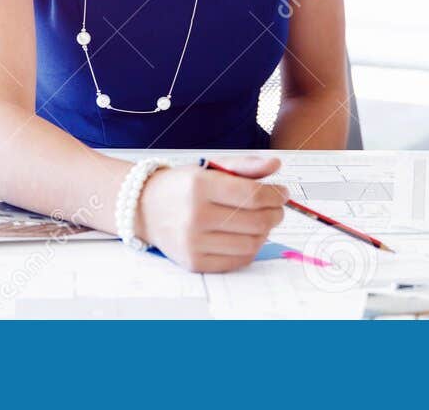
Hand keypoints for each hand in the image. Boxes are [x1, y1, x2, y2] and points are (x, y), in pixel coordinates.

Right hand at [135, 154, 288, 272]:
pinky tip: (248, 236)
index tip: (282, 193)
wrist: (145, 209)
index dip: (274, 195)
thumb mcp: (210, 167)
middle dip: (275, 214)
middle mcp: (194, 216)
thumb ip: (244, 165)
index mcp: (199, 186)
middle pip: (255, 221)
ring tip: (262, 221)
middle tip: (278, 209)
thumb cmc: (182, 186)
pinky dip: (250, 248)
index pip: (252, 195)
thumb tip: (275, 166)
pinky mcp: (194, 262)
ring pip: (250, 243)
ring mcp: (193, 242)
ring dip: (265, 232)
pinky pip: (237, 260)